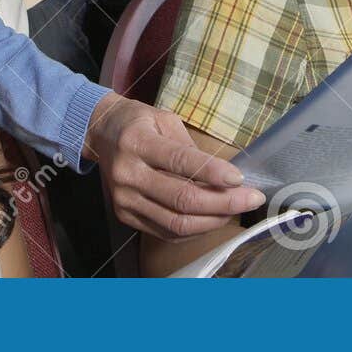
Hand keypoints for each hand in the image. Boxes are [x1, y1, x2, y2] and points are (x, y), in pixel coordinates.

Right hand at [85, 93, 264, 237]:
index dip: (213, 172)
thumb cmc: (138, 123)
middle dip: (223, 203)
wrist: (101, 134)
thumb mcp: (164, 119)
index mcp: (137, 141)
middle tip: (250, 199)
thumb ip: (191, 148)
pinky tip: (212, 218)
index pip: (179, 161)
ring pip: (176, 223)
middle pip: (181, 199)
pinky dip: (194, 230)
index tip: (240, 178)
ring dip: (213, 220)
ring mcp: (124, 199)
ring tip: (235, 211)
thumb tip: (226, 176)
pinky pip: (166, 232)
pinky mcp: (125, 216)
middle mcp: (127, 173)